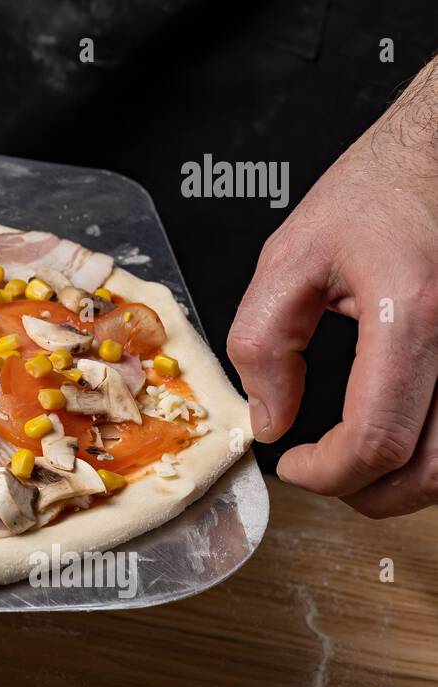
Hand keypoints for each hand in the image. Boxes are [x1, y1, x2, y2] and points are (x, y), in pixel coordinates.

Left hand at [227, 59, 437, 517]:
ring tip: (360, 465)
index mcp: (412, 314)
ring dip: (410, 483)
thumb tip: (269, 420)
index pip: (376, 439)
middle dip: (370, 494)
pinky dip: (437, 450)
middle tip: (325, 476)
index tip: (293, 465)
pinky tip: (404, 433)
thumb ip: (265, 343)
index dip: (328, 473)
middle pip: (433, 470)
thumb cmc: (379, 192)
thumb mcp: (293, 256)